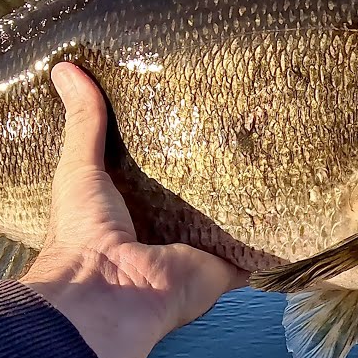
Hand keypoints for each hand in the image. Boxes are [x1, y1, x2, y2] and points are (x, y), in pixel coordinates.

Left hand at [20, 63, 248, 357]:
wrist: (108, 292)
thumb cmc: (84, 232)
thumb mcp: (79, 168)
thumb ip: (83, 123)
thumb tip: (63, 65)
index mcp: (131, 209)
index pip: (158, 170)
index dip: (172, 143)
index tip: (193, 103)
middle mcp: (167, 229)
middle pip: (199, 192)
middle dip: (216, 164)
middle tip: (244, 115)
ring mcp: (199, 249)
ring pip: (230, 215)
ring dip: (247, 191)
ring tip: (275, 142)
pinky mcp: (227, 265)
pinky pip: (257, 246)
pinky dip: (273, 230)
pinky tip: (295, 194)